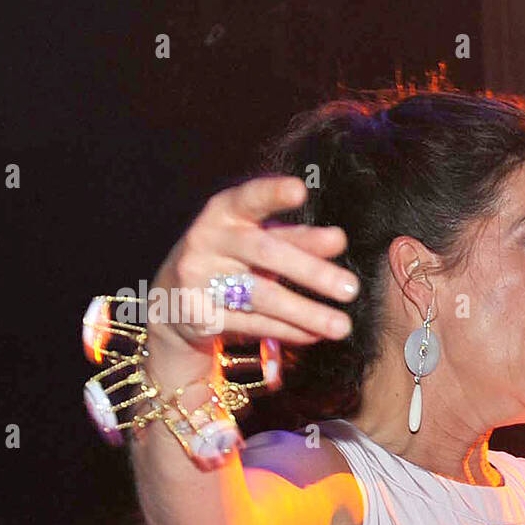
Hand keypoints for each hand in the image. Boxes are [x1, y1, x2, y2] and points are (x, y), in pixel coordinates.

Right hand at [146, 175, 359, 376]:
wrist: (173, 299)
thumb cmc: (231, 259)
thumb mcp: (258, 240)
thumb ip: (296, 239)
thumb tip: (338, 240)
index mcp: (223, 212)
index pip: (248, 198)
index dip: (272, 193)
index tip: (300, 190)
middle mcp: (207, 241)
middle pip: (264, 252)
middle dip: (311, 271)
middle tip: (351, 288)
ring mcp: (198, 279)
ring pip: (262, 296)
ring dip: (307, 312)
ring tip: (343, 326)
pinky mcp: (199, 315)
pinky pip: (252, 324)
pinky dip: (288, 331)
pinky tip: (315, 335)